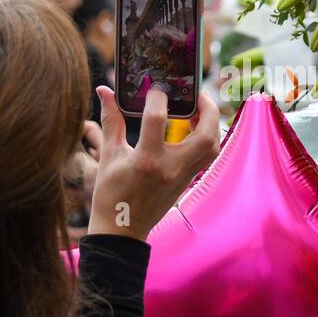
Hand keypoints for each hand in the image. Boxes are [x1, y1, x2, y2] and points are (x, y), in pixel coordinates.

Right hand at [87, 85, 220, 241]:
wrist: (122, 229)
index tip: (154, 87)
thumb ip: (111, 120)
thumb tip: (105, 90)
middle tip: (196, 93)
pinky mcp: (187, 180)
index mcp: (147, 161)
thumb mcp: (108, 156)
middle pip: (206, 135)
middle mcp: (171, 168)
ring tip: (198, 107)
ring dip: (211, 123)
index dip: (157, 97)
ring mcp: (183, 176)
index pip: (158, 119)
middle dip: (207, 109)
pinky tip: (194, 125)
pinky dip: (206, 137)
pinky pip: (206, 156)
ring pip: (212, 146)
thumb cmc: (111, 194)